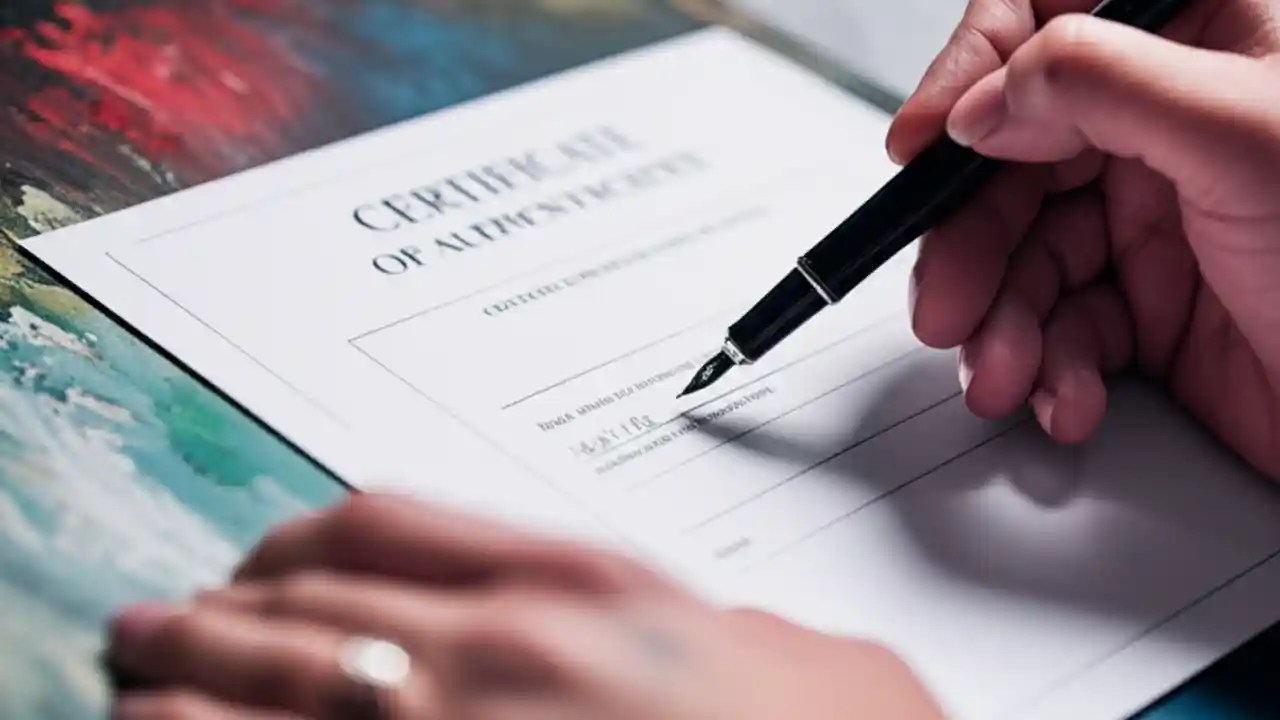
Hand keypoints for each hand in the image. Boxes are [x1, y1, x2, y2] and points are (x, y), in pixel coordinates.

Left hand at [106, 495, 944, 719]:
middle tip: (148, 630)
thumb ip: (719, 628)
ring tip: (137, 693)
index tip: (253, 570)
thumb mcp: (793, 657)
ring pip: (265, 696)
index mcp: (587, 590)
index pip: (386, 529)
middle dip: (203, 620)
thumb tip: (711, 636)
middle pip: (299, 608)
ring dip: (180, 689)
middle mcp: (509, 655)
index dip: (291, 548)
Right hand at [893, 0, 1279, 477]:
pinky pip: (1058, 326)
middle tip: (948, 299)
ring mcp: (1155, 221)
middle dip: (971, 240)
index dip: (973, 73)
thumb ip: (1104, 85)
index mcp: (1206, 45)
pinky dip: (1045, 366)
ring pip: (1023, 254)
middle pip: (1014, 159)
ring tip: (1002, 368)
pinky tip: (1064, 393)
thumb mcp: (1245, 136)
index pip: (1050, 20)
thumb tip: (992, 98)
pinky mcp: (1150, 308)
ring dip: (999, 322)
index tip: (925, 143)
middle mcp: (1168, 128)